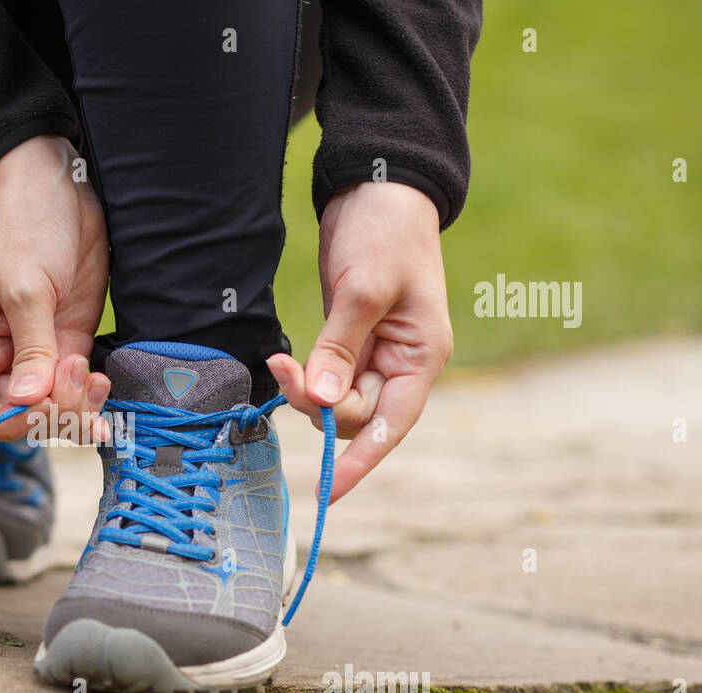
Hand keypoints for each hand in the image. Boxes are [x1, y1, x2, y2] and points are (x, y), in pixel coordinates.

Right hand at [0, 135, 110, 441]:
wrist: (60, 192)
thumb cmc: (27, 230)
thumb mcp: (25, 289)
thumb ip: (31, 348)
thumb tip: (29, 401)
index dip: (4, 422)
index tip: (38, 404)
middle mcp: (3, 360)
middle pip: (18, 418)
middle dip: (50, 413)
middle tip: (76, 378)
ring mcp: (40, 355)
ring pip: (53, 410)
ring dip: (77, 408)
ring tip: (94, 377)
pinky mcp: (71, 344)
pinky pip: (78, 389)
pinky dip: (93, 397)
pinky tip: (104, 382)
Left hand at [267, 181, 452, 502]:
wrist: (378, 187)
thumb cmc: (385, 231)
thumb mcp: (364, 288)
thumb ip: (340, 347)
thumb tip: (321, 399)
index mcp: (421, 357)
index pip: (390, 426)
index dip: (361, 463)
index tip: (329, 495)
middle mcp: (402, 365)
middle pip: (354, 416)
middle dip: (316, 404)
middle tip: (281, 369)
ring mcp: (375, 354)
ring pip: (335, 401)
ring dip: (306, 390)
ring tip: (280, 360)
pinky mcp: (349, 341)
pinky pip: (326, 379)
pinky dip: (304, 378)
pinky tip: (284, 364)